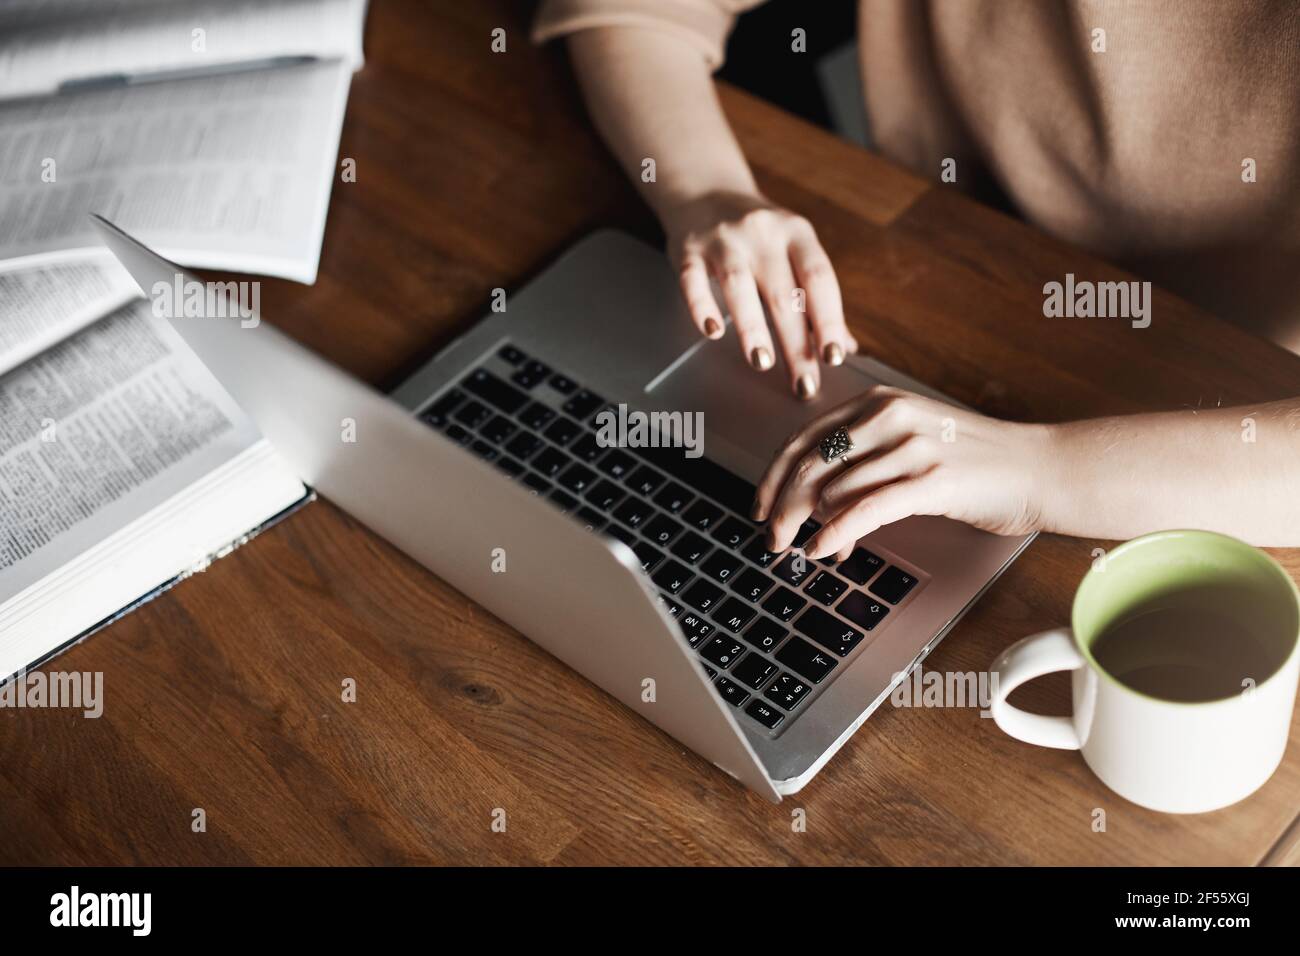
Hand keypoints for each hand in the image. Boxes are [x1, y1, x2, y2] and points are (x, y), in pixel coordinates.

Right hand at [662, 190, 858, 399]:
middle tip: (804, 383)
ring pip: (739, 285)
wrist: (706, 191)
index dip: (829, 319)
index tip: (834, 357)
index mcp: (797, 233)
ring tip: (761, 362)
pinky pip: (692, 281)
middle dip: (795, 343)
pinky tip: (712, 331)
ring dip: (752, 327)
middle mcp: (763, 233)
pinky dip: (701, 306)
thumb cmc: (759, 234)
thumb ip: (817, 299)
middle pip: (783, 293)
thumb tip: (847, 347)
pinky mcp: (689, 250)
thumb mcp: (794, 251)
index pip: (818, 280)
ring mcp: (724, 240)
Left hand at [752, 386, 1053, 558]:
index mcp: (877, 402)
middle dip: (782, 508)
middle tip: (771, 539)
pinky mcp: (931, 481)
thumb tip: (813, 499)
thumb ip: (862, 457)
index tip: (759, 505)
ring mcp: (910, 447)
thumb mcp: (909, 439)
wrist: (1039, 467)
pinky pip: (865, 510)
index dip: (773, 477)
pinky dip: (835, 533)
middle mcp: (889, 417)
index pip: (804, 439)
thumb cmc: (974, 461)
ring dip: (810, 528)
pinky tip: (822, 550)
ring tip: (809, 548)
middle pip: (810, 466)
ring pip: (833, 491)